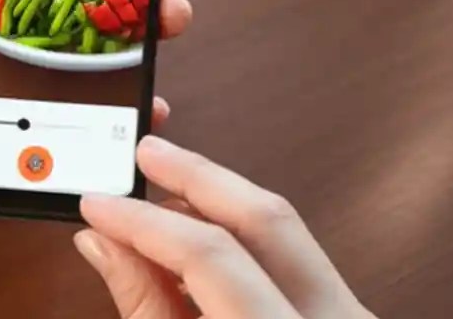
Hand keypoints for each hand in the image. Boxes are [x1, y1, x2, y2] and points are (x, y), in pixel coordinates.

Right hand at [76, 136, 374, 318]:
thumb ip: (144, 307)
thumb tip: (103, 244)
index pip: (210, 254)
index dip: (144, 221)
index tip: (98, 204)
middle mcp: (335, 317)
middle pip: (266, 215)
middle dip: (198, 175)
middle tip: (145, 150)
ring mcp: (353, 313)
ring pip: (282, 230)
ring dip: (215, 206)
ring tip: (158, 198)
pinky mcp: (350, 312)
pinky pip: (291, 257)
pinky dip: (241, 241)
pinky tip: (199, 243)